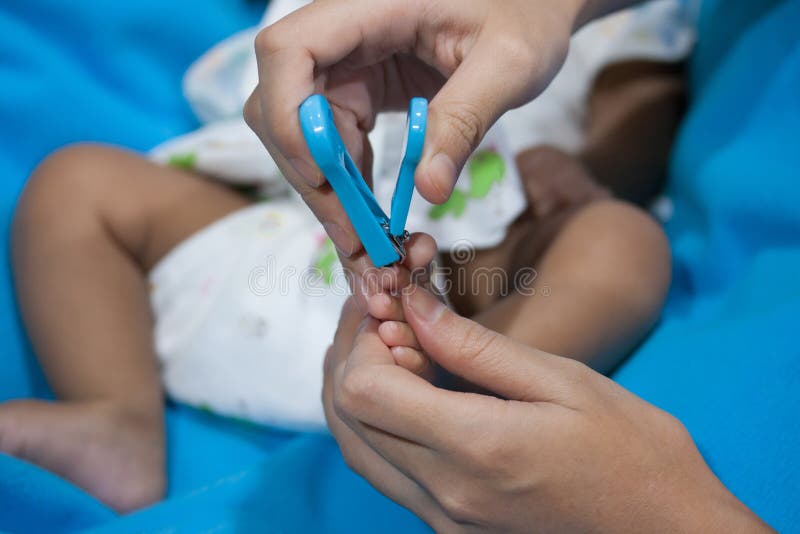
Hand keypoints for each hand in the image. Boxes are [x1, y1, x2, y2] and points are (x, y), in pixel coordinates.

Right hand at [244, 0, 587, 287]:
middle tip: (356, 240)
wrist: (530, 5)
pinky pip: (333, 142)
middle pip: (283, 105)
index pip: (288, 52)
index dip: (289, 118)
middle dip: (313, 176)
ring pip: (302, 133)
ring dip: (329, 191)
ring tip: (368, 244)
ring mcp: (345, 62)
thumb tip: (428, 193)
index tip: (324, 176)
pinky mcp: (358, 89)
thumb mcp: (510, 64)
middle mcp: (343, 31)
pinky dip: (347, 184)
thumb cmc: (526, 14)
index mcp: (369, 5)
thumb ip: (464, 120)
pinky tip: (373, 218)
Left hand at [323, 286, 769, 531]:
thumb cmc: (632, 450)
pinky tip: (407, 390)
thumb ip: (476, 346)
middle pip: (348, 416)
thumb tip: (413, 305)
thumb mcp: (564, 381)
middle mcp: (445, 493)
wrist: (668, 532)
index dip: (362, 339)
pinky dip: (378, 425)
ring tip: (389, 344)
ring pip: (357, 448)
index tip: (390, 306)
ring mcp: (443, 519)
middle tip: (383, 313)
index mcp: (475, 447)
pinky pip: (386, 472)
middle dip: (352, 354)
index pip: (363, 389)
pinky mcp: (449, 529)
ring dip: (357, 390)